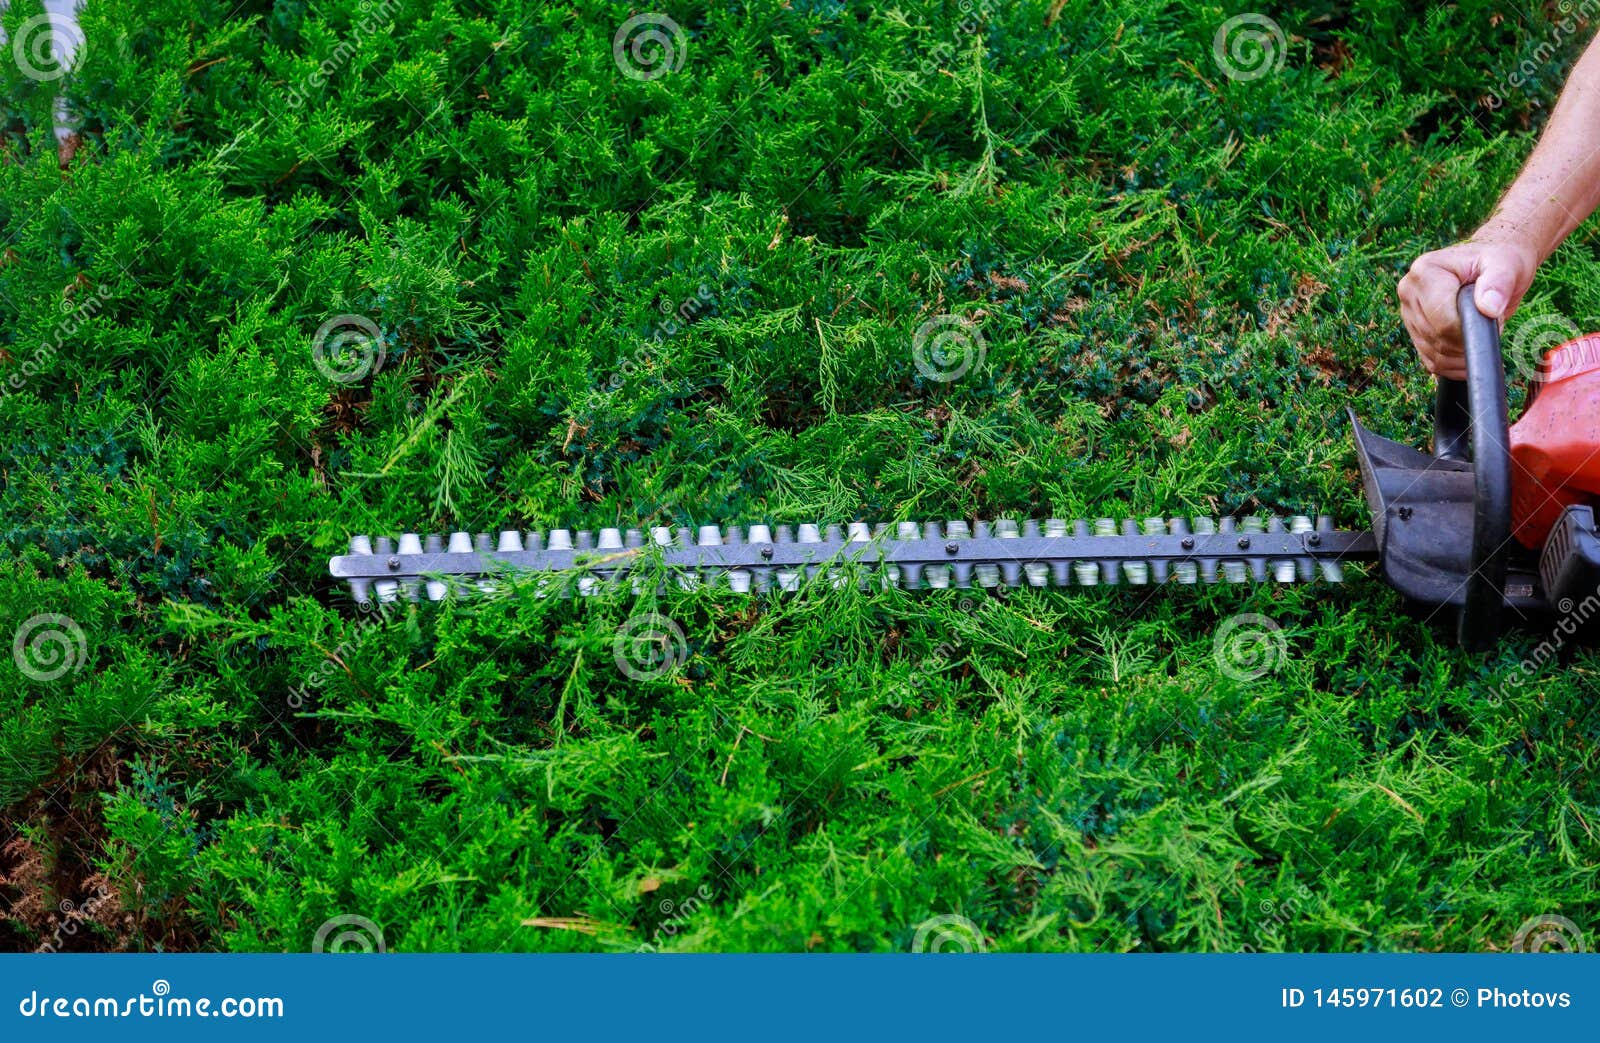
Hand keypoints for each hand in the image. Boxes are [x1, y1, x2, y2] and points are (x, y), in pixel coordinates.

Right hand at [1397, 238, 1538, 378]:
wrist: (1493, 265)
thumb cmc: (1502, 260)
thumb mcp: (1508, 264)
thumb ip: (1499, 282)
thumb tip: (1488, 308)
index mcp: (1425, 272)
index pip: (1441, 319)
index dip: (1470, 329)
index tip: (1493, 318)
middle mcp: (1410, 292)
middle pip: (1437, 338)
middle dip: (1469, 340)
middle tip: (1492, 322)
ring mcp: (1409, 313)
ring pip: (1434, 354)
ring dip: (1464, 354)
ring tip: (1483, 331)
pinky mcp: (1415, 332)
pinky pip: (1432, 361)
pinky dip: (1456, 364)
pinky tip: (1472, 350)